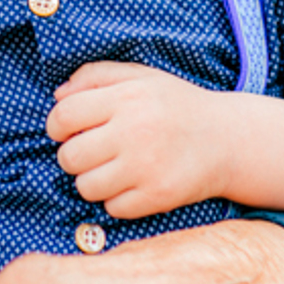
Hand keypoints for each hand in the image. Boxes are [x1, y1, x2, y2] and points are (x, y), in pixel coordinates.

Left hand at [46, 62, 231, 218]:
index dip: (55, 126)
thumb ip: (94, 75)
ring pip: (86, 187)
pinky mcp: (159, 196)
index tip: (64, 131)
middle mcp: (134, 132)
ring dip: (91, 180)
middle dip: (71, 156)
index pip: (64, 116)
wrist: (228, 140)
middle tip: (88, 152)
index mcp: (126, 98)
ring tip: (109, 169)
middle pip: (70, 156)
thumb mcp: (138, 76)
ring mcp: (147, 167)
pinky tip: (131, 184)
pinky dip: (116, 200)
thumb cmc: (175, 105)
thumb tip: (58, 95)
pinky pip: (112, 208)